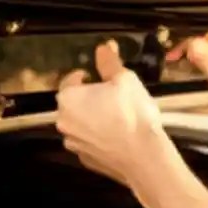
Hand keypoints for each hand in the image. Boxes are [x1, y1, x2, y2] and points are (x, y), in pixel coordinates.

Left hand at [56, 41, 171, 186]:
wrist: (144, 157)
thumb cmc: (132, 113)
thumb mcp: (124, 79)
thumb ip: (109, 62)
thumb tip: (103, 47)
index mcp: (68, 99)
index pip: (69, 81)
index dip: (84, 77)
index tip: (97, 77)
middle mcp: (63, 122)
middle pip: (73, 104)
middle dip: (88, 98)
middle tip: (110, 96)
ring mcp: (73, 143)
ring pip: (80, 125)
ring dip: (92, 119)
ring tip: (116, 117)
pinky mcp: (85, 160)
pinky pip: (89, 143)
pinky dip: (98, 138)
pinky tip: (116, 136)